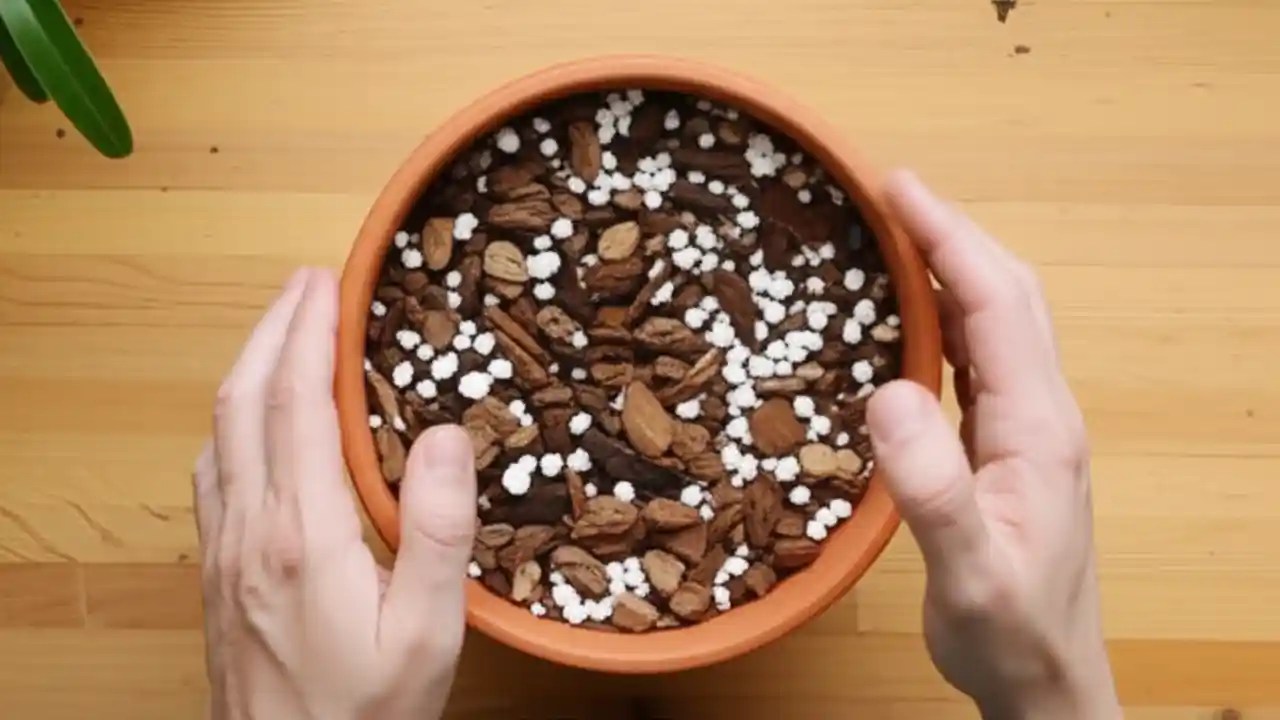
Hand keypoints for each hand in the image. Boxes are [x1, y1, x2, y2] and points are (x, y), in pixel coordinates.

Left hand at [193, 268, 475, 719]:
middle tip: (305, 284)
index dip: (309, 334)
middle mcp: (250, 531)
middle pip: (244, 403)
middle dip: (273, 331)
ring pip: (218, 434)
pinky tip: (250, 427)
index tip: (327, 281)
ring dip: (247, 370)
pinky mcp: (217, 577)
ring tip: (282, 335)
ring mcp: (224, 553)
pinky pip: (213, 473)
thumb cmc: (365, 715)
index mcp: (303, 533)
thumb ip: (440, 533)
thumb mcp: (427, 635)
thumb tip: (449, 434)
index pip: (297, 405)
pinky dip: (231, 423)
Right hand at [868, 173, 1119, 718]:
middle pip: (1007, 295)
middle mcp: (1043, 415)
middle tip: (888, 192)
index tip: (898, 188)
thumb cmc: (1008, 630)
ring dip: (952, 267)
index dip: (949, 239)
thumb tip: (888, 391)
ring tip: (895, 234)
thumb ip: (933, 485)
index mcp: (1037, 428)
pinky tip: (912, 317)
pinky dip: (946, 316)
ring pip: (997, 320)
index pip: (995, 306)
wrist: (1044, 678)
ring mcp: (1031, 428)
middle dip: (952, 233)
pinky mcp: (1010, 446)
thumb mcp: (968, 569)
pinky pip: (980, 357)